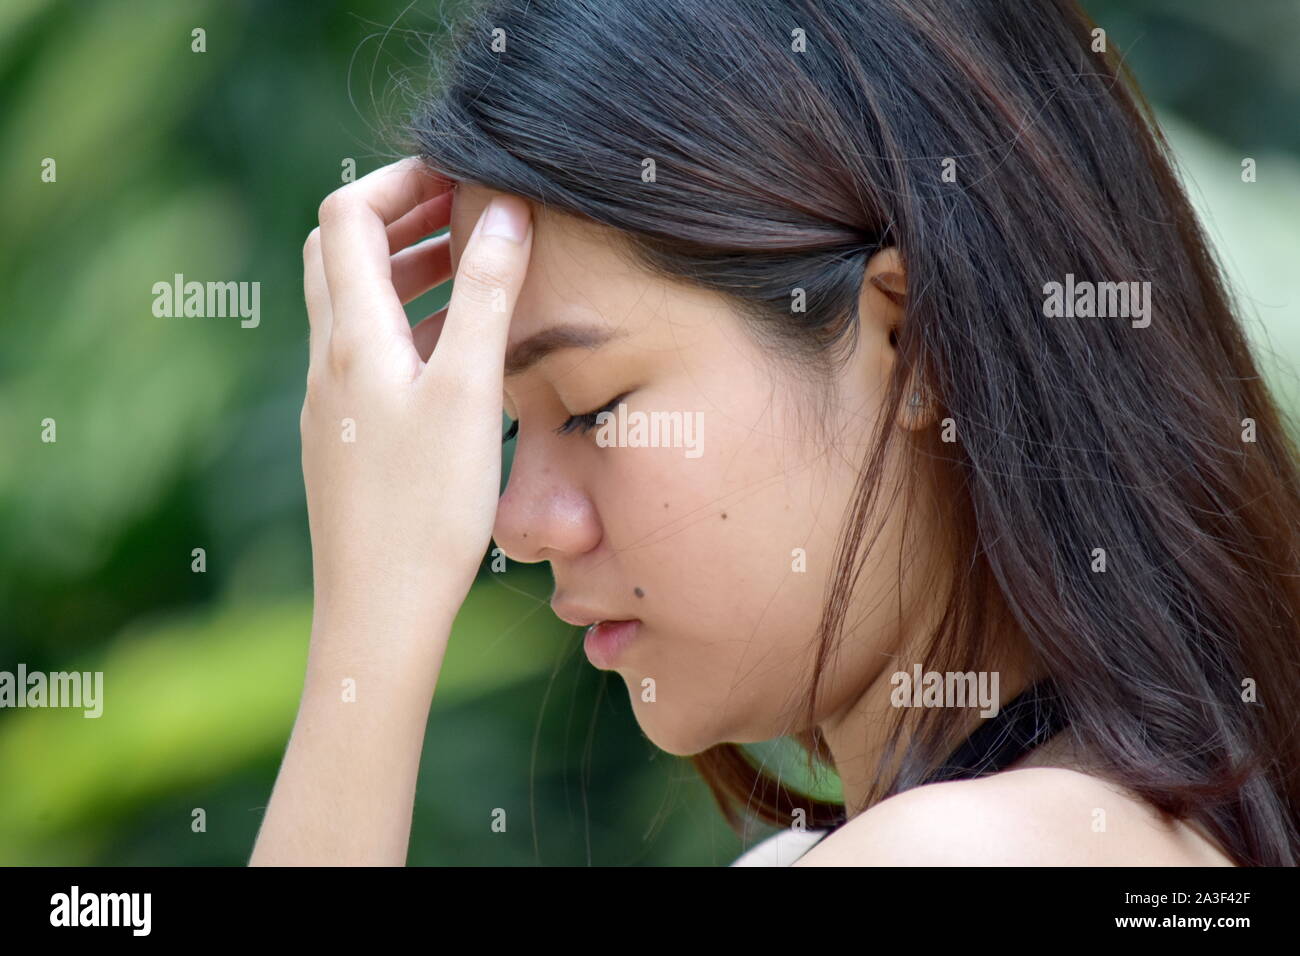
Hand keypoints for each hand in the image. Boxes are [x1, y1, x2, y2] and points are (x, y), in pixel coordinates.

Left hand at [300, 157, 532, 648]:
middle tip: (468, 213)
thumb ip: (488, 298)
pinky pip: (369, 354)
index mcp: (351, 339)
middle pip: (341, 253)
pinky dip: (409, 325)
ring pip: (356, 306)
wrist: (378, 614)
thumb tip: (507, 212)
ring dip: (408, 272)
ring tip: (476, 271)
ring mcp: (333, 402)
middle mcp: (327, 362)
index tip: (463, 174)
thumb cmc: (426, 510)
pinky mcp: (347, 437)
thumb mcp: (469, 394)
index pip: (347, 215)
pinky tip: (459, 352)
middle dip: (401, 217)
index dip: (399, 180)